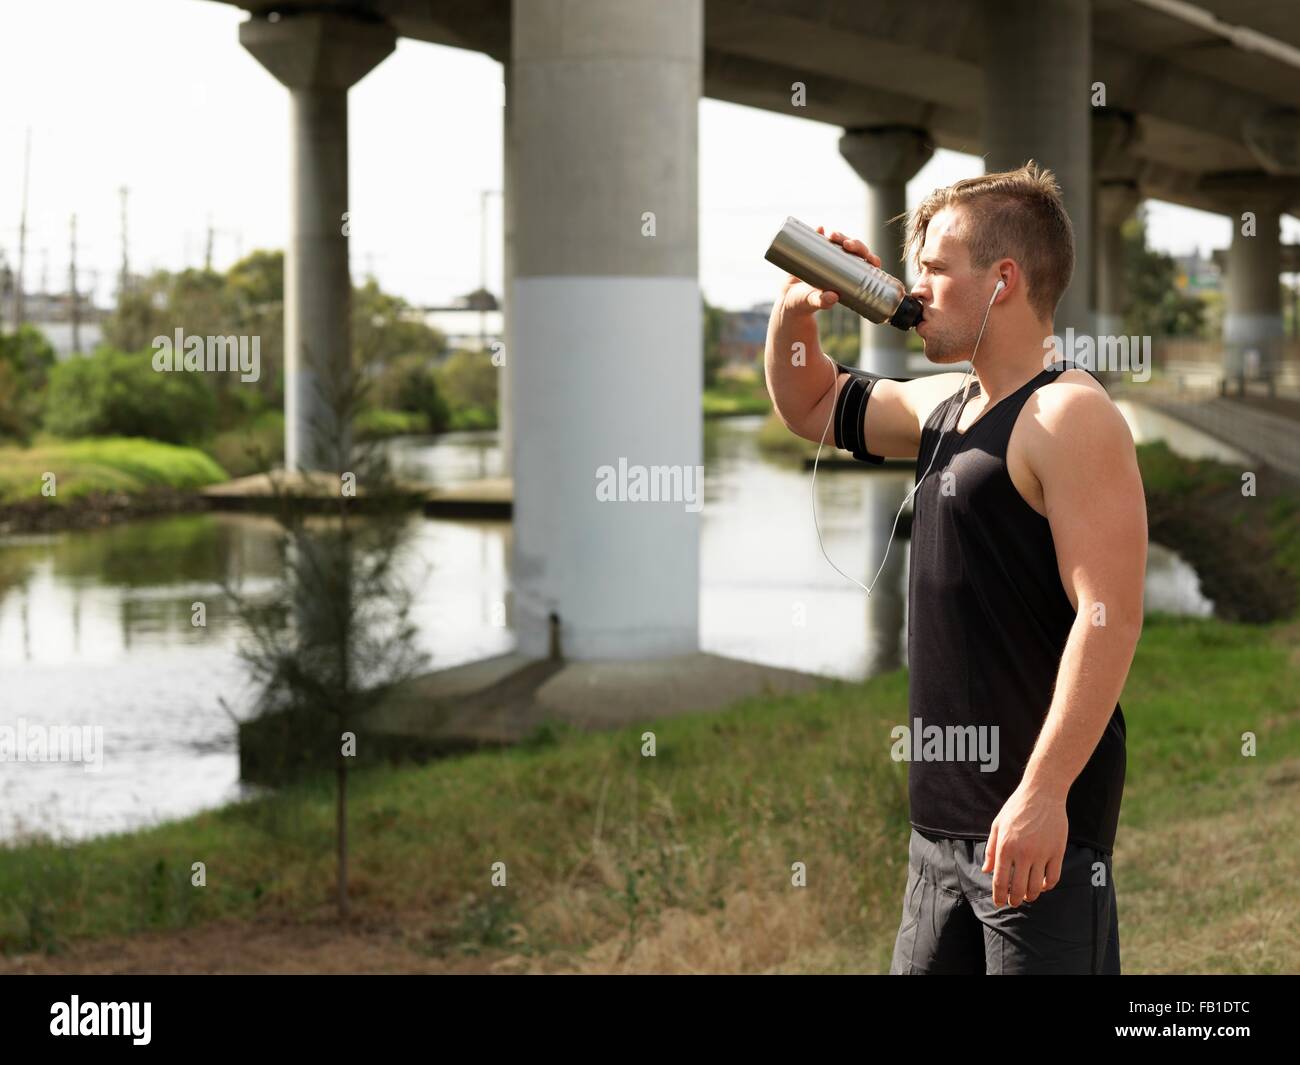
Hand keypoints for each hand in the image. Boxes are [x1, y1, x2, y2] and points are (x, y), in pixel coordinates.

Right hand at [780, 226, 881, 314]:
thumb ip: (822, 302)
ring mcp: (829, 257)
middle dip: (853, 243)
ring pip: (840, 242)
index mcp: (850, 278)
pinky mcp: (814, 251)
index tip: (868, 257)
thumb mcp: (814, 302)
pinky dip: (820, 232)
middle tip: (844, 243)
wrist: (788, 299)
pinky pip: (820, 238)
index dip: (871, 258)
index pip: (867, 265)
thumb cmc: (806, 303)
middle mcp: (842, 265)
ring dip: (839, 236)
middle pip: (855, 250)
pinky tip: (820, 229)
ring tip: (830, 235)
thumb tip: (832, 298)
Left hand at [981, 785, 1068, 907]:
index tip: (999, 903)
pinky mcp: (1057, 852)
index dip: (999, 896)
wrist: (1042, 793)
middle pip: (1019, 889)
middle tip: (1013, 902)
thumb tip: (986, 870)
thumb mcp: (997, 825)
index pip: (1001, 881)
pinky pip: (1053, 877)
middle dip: (1014, 900)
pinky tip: (1042, 885)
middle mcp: (1023, 853)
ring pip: (1037, 887)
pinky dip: (1048, 886)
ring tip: (1027, 896)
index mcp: (1005, 847)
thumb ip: (992, 849)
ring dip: (1031, 896)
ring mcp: (1042, 853)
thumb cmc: (1017, 807)